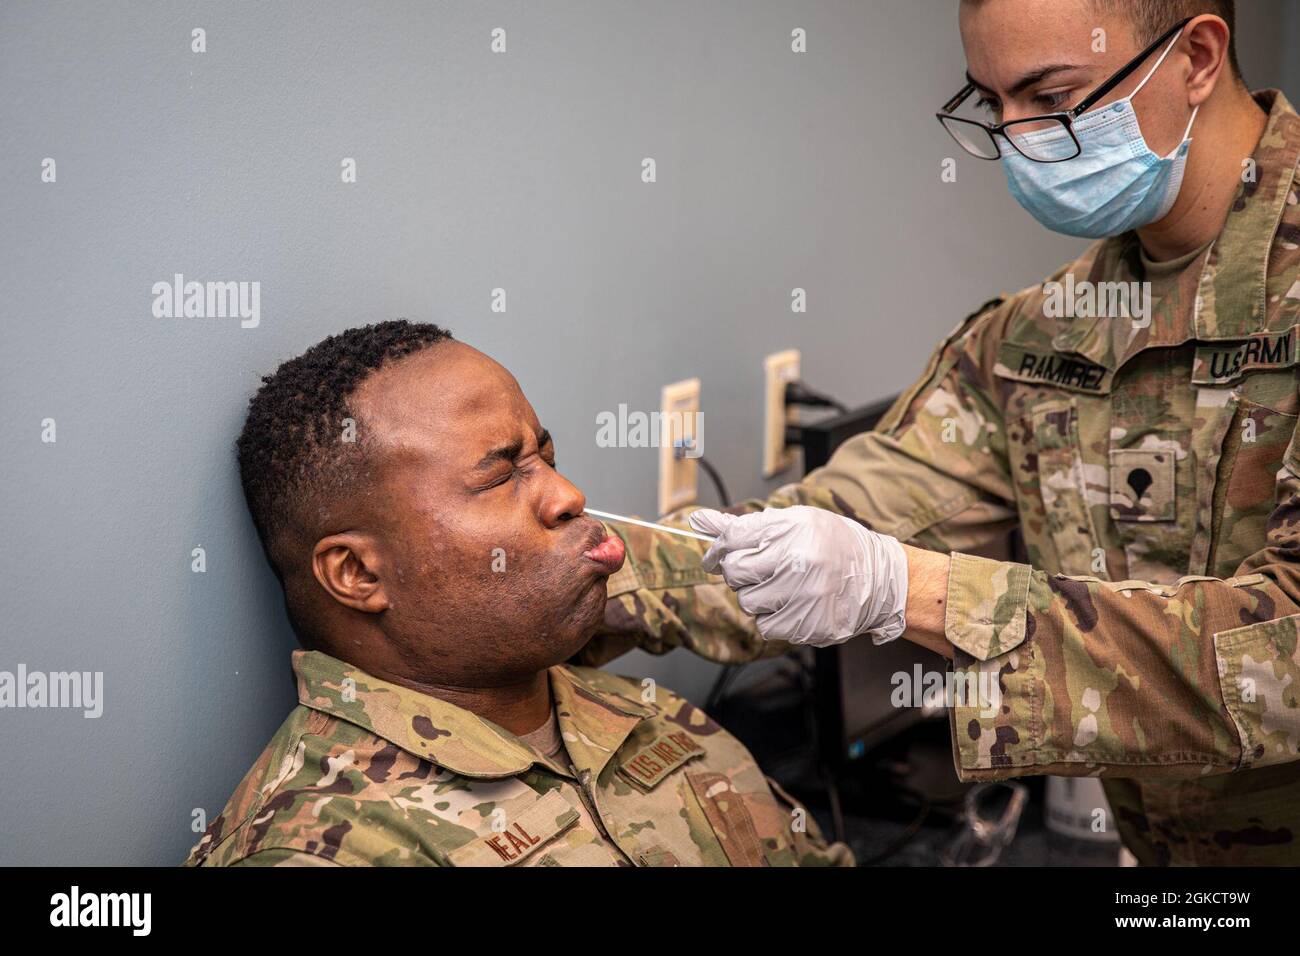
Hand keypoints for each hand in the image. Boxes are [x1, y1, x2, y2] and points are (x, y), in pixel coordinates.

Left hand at [687, 506, 907, 646]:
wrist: (878, 579)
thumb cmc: (831, 545)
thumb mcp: (794, 522)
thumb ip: (744, 525)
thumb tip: (697, 520)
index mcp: (792, 530)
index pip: (733, 537)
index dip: (717, 549)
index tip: (714, 557)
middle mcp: (797, 562)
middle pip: (734, 572)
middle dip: (739, 572)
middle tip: (760, 570)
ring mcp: (803, 596)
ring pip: (747, 601)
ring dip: (757, 596)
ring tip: (783, 586)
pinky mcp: (807, 625)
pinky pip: (765, 626)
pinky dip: (773, 618)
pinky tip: (793, 605)